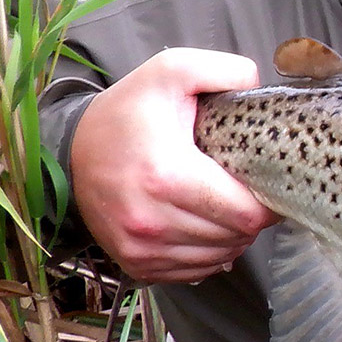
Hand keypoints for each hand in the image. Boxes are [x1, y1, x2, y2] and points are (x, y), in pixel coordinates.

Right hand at [71, 48, 279, 283]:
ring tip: (225, 205)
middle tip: (246, 191)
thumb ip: (223, 69)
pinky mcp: (136, 263)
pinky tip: (205, 227)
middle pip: (236, 237)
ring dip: (231, 236)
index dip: (268, 202)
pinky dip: (208, 253)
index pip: (246, 215)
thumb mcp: (172, 72)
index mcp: (167, 176)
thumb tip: (256, 85)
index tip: (266, 183)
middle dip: (251, 216)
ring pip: (219, 256)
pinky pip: (194, 272)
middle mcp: (151, 220)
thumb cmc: (130, 112)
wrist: (74, 148)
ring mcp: (141, 247)